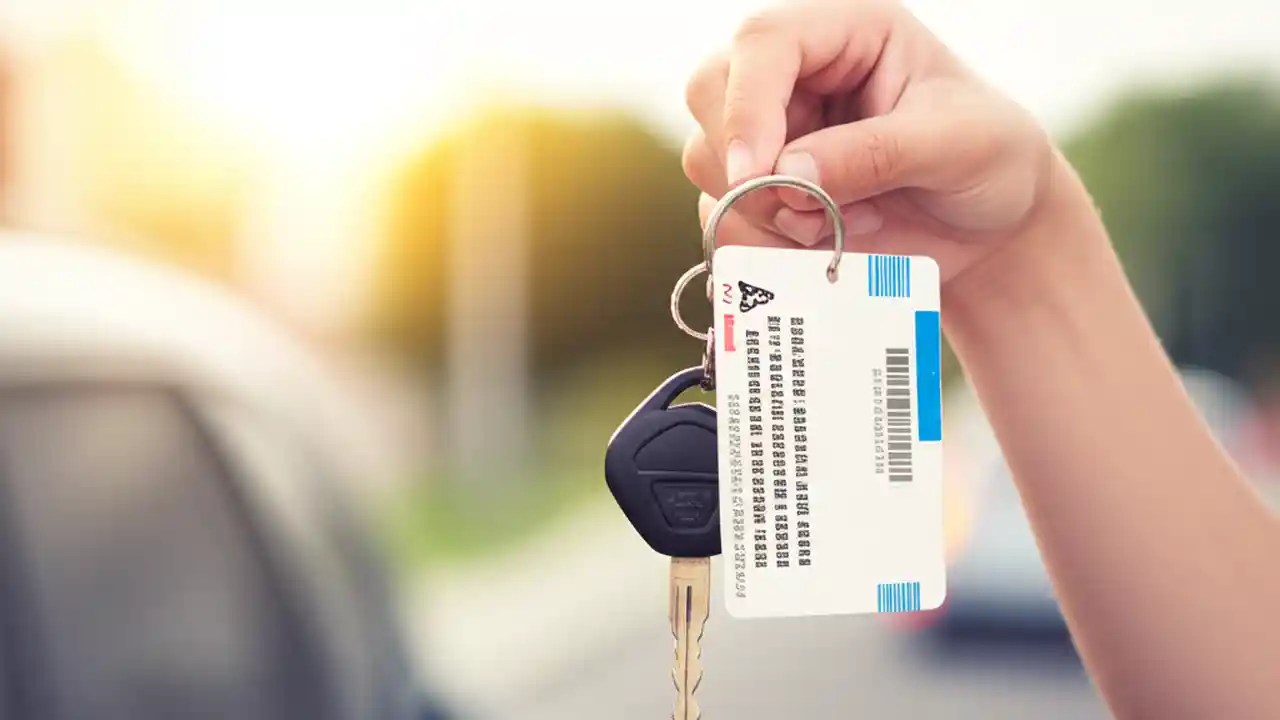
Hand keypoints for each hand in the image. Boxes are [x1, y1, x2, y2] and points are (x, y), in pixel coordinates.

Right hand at [683, 0, 1070, 282]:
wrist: (987, 230)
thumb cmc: (988, 162)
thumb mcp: (957, 145)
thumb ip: (877, 152)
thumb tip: (788, 173)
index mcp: (847, 33)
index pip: (765, 41)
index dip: (748, 104)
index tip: (756, 172)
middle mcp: (796, 75)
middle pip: (709, 92)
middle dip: (745, 163)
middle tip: (806, 209)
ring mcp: (771, 134)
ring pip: (707, 162)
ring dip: (764, 210)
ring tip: (844, 222)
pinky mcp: (762, 191)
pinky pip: (722, 220)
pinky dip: (766, 245)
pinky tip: (826, 242)